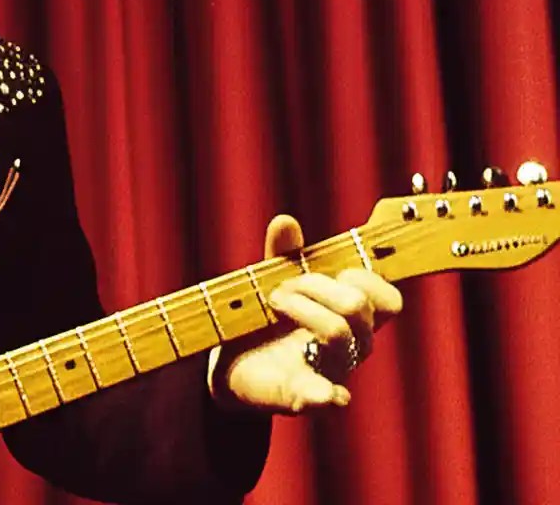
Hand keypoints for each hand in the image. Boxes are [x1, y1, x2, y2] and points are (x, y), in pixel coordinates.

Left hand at [207, 214, 403, 413]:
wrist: (231, 364)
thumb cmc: (266, 320)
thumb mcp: (272, 281)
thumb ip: (282, 254)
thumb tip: (285, 222)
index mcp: (350, 320)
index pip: (388, 301)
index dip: (366, 279)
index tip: (333, 271)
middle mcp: (348, 348)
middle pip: (358, 309)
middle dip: (318, 285)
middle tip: (281, 288)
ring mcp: (325, 372)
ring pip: (340, 336)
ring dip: (304, 309)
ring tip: (273, 303)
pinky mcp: (295, 395)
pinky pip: (319, 398)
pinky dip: (325, 395)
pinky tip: (326, 395)